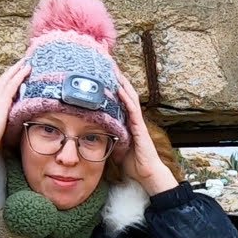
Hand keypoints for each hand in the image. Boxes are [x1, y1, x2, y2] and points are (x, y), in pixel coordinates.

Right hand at [0, 59, 30, 155]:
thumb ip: (5, 125)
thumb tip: (14, 127)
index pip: (0, 89)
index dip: (8, 80)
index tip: (16, 74)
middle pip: (3, 80)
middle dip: (12, 70)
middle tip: (23, 61)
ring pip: (8, 79)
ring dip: (17, 68)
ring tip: (26, 61)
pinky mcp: (1, 101)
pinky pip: (12, 84)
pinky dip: (20, 75)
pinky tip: (27, 69)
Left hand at [115, 68, 177, 194]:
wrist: (147, 174)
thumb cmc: (133, 163)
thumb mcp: (115, 146)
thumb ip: (107, 137)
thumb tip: (91, 132)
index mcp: (127, 122)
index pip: (119, 100)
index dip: (112, 86)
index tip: (103, 73)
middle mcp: (133, 119)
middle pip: (125, 94)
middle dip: (117, 79)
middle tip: (107, 63)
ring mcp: (137, 122)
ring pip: (129, 98)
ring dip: (122, 83)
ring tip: (113, 69)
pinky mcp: (140, 128)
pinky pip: (132, 110)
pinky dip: (126, 98)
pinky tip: (119, 88)